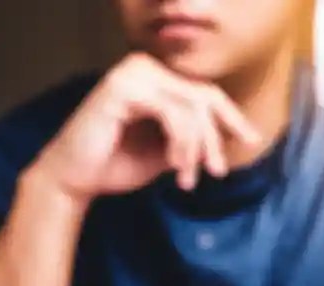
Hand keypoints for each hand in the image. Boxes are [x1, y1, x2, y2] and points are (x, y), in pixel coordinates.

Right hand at [30, 52, 261, 201]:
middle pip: (203, 97)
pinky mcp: (124, 88)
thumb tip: (224, 136)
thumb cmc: (113, 164)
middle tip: (216, 172)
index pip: (204, 91)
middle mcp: (144, 67)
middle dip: (215, 138)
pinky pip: (173, 113)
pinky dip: (181, 144)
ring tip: (187, 179)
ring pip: (191, 108)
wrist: (73, 180)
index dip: (230, 117)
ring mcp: (133, 73)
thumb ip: (191, 138)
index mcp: (154, 77)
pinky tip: (175, 167)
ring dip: (196, 148)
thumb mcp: (164, 151)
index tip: (251, 140)